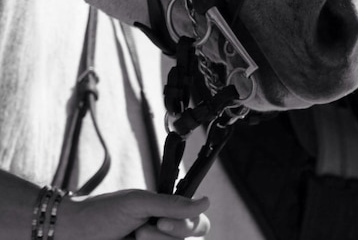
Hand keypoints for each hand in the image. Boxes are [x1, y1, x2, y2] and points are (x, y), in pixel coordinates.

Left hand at [59, 189, 209, 238]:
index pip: (200, 225)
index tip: (163, 221)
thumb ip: (172, 204)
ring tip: (133, 238)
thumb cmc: (103, 213)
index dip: (188, 226)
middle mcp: (166, 235)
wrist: (72, 234)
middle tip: (140, 232)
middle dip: (166, 237)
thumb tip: (206, 202)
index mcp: (169, 214)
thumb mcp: (138, 203)